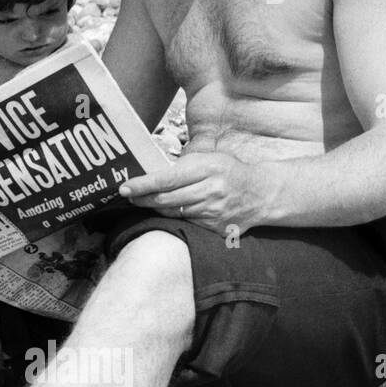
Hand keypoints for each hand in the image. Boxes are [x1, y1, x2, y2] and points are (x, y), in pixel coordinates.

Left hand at [119, 151, 268, 233]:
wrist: (261, 193)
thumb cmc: (228, 171)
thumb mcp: (208, 158)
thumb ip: (182, 166)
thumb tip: (150, 174)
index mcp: (208, 169)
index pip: (167, 179)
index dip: (143, 185)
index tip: (124, 188)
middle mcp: (211, 192)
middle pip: (166, 200)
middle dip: (142, 199)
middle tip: (128, 195)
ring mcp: (213, 213)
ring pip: (173, 213)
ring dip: (155, 208)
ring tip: (144, 201)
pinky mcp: (215, 228)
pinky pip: (186, 223)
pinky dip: (174, 216)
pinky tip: (168, 210)